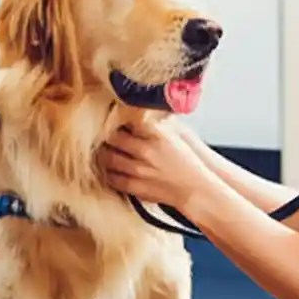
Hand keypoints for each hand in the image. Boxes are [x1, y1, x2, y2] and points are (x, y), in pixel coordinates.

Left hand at [99, 122, 220, 209]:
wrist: (195, 189)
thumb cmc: (187, 161)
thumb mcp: (178, 134)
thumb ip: (160, 122)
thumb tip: (145, 109)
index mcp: (157, 134)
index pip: (127, 119)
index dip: (117, 117)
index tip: (113, 117)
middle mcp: (146, 150)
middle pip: (113, 138)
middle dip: (106, 135)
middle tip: (103, 134)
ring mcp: (140, 170)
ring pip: (108, 158)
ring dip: (103, 153)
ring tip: (104, 150)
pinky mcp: (136, 187)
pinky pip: (112, 177)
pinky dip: (108, 172)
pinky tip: (109, 168)